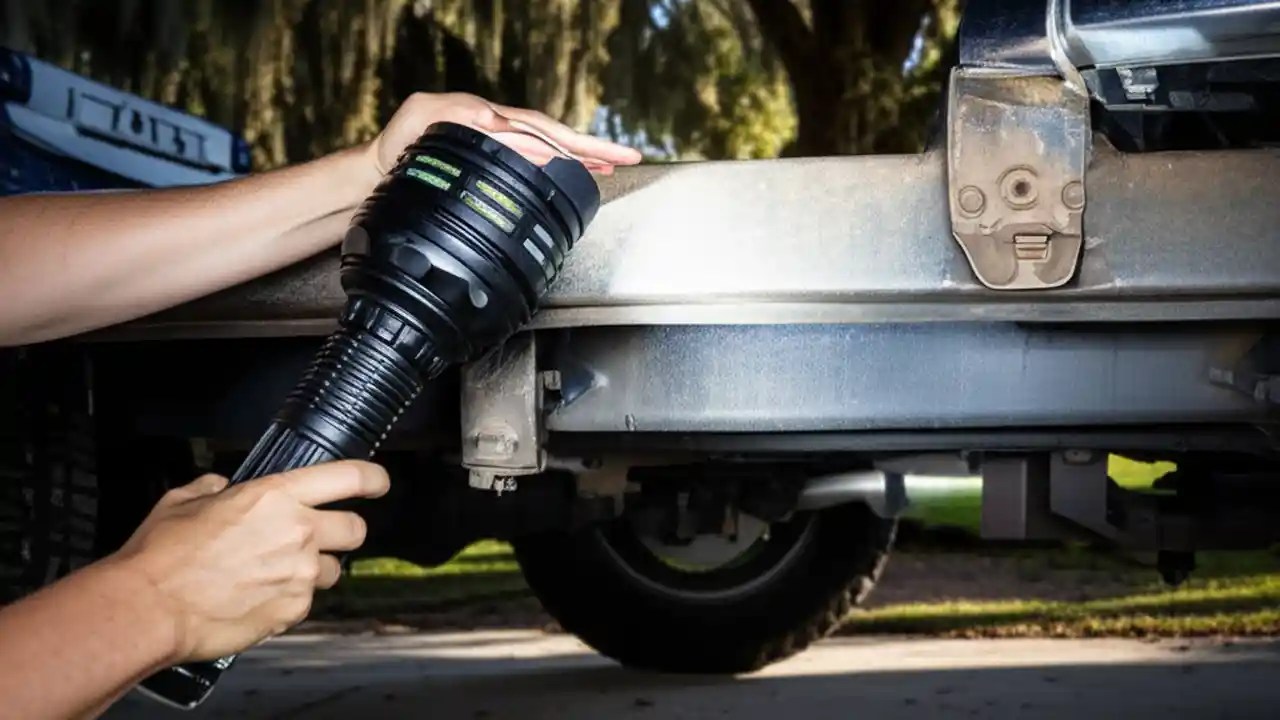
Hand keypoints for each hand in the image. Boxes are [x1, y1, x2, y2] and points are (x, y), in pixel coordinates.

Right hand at [105, 460, 389, 662]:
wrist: (150, 607)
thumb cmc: (162, 553)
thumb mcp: (184, 500)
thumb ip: (215, 487)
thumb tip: (224, 486)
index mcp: (276, 495)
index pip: (349, 478)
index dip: (373, 478)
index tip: (379, 482)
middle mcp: (298, 531)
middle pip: (356, 529)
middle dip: (344, 531)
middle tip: (319, 536)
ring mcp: (300, 573)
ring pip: (335, 570)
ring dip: (316, 570)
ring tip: (277, 573)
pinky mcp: (293, 609)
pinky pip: (308, 601)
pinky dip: (292, 599)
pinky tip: (260, 597)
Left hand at [366, 92, 641, 178]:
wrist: (381, 166)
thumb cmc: (398, 140)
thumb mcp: (421, 115)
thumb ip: (455, 111)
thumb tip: (496, 116)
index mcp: (491, 119)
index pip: (542, 128)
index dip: (574, 141)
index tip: (601, 152)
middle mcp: (501, 131)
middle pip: (557, 139)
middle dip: (594, 149)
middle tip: (629, 157)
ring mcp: (501, 148)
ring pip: (552, 152)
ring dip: (585, 159)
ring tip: (614, 167)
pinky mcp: (495, 165)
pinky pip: (537, 164)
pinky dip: (562, 167)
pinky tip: (579, 176)